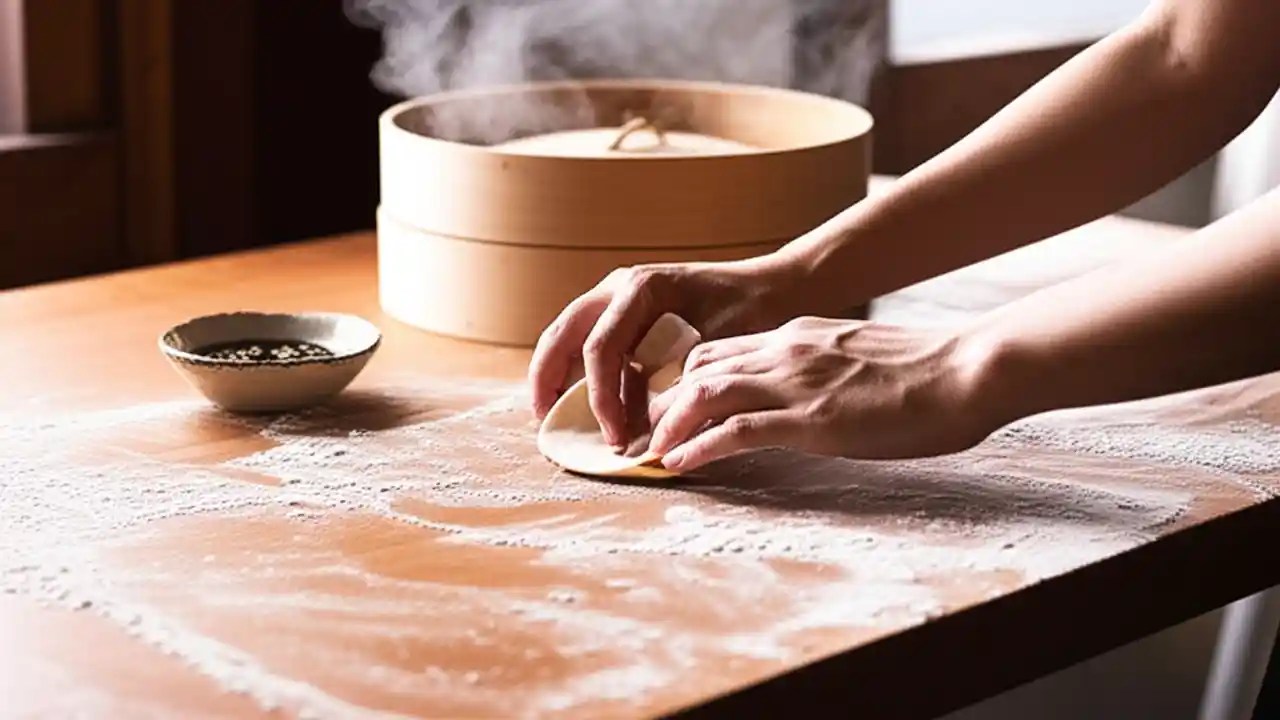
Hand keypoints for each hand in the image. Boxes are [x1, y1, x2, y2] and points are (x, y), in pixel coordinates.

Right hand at [528, 257, 809, 444]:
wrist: (776, 288)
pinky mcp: (626, 309)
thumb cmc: (753, 314)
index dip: (603, 399)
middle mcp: (621, 286)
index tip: (618, 439)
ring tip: (553, 414)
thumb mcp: (717, 348)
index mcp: (641, 289)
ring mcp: (619, 294)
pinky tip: (585, 400)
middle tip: (543, 420)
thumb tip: (648, 431)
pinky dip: (581, 369)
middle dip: (548, 378)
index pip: (601, 349)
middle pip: (564, 332)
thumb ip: (678, 383)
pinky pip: (590, 338)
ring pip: (569, 333)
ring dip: (558, 373)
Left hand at [646, 317, 1003, 471]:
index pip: (719, 351)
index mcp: (798, 336)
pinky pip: (736, 430)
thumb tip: (812, 394)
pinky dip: (699, 447)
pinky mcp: (811, 419)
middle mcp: (786, 351)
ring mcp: (796, 384)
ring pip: (704, 393)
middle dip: (661, 402)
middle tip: (640, 435)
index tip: (665, 410)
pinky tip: (678, 464)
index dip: (683, 381)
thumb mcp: (860, 358)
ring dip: (668, 425)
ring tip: (647, 454)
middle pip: (698, 367)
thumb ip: (825, 370)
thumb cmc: (930, 371)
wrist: (969, 369)